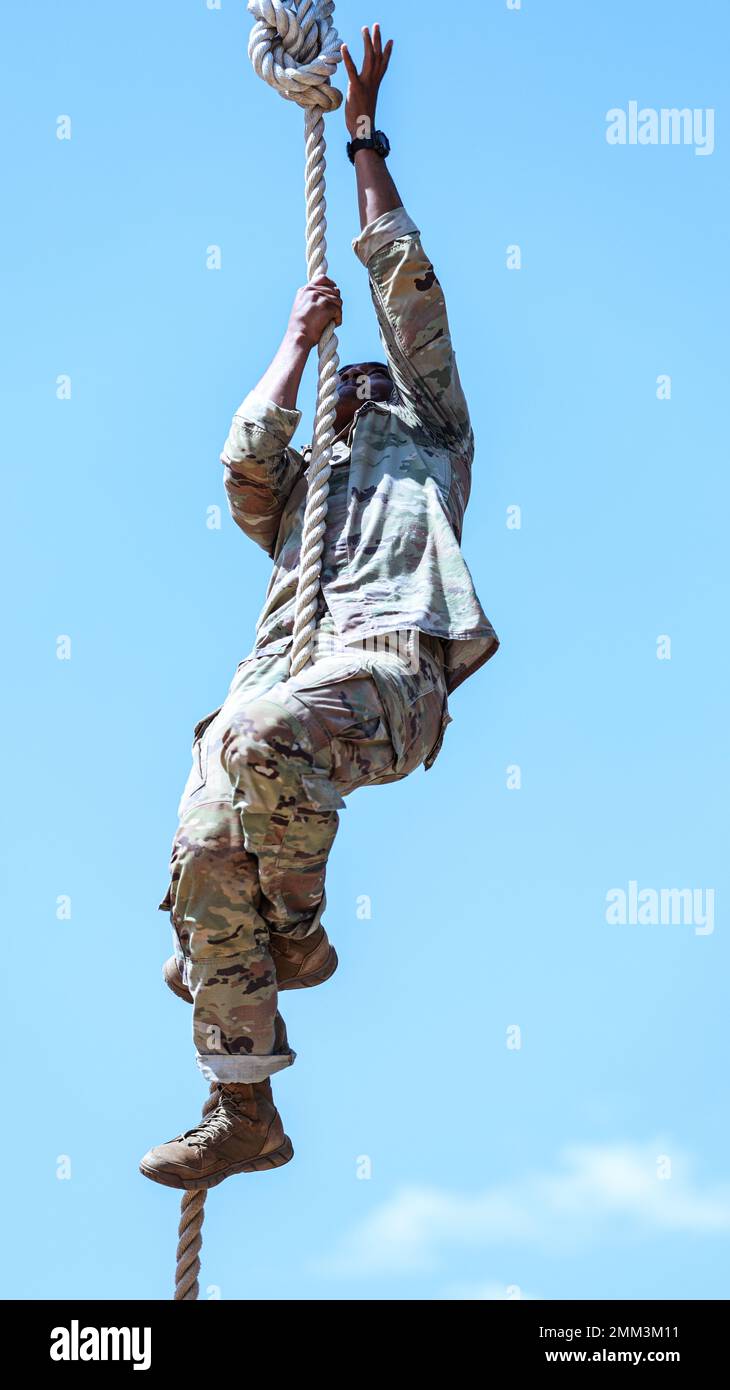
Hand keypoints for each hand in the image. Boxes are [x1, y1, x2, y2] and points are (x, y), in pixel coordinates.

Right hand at [287, 276, 342, 349]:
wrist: (298, 336)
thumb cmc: (300, 328)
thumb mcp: (301, 307)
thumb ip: (311, 299)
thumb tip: (326, 297)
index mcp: (305, 290)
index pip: (323, 279)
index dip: (332, 285)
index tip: (334, 295)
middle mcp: (312, 291)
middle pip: (334, 291)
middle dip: (336, 303)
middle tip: (332, 314)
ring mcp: (319, 297)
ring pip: (338, 301)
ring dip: (337, 312)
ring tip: (330, 321)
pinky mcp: (326, 306)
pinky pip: (339, 311)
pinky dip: (338, 319)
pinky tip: (332, 325)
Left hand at [341, 24, 393, 139]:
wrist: (364, 131)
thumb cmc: (362, 122)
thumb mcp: (364, 103)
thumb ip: (362, 94)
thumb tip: (360, 95)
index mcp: (375, 85)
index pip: (383, 65)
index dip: (387, 52)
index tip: (390, 40)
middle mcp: (373, 82)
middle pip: (377, 56)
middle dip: (377, 40)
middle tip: (376, 25)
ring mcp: (365, 84)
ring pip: (369, 58)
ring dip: (367, 42)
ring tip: (365, 28)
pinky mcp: (356, 88)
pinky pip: (352, 70)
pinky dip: (348, 57)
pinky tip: (344, 46)